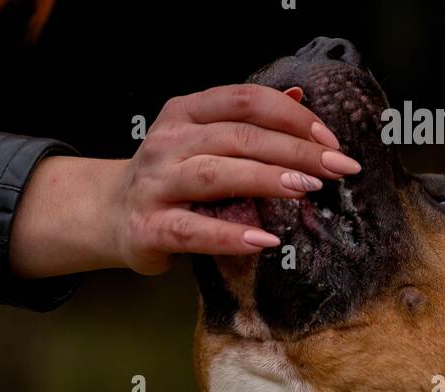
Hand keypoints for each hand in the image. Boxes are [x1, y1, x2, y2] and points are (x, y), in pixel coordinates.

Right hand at [112, 83, 360, 273]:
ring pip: (217, 175)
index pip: (245, 101)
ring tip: (307, 191)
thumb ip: (244, 124)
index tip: (329, 140)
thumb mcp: (202, 141)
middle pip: (239, 138)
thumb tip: (299, 99)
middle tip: (335, 169)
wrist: (109, 216)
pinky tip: (264, 240)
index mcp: (185, 113)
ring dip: (266, 180)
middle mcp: (168, 143)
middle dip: (293, 151)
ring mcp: (156, 185)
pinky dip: (231, 235)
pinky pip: (194, 230)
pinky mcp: (150, 228)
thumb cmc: (168, 180)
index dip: (291, 116)